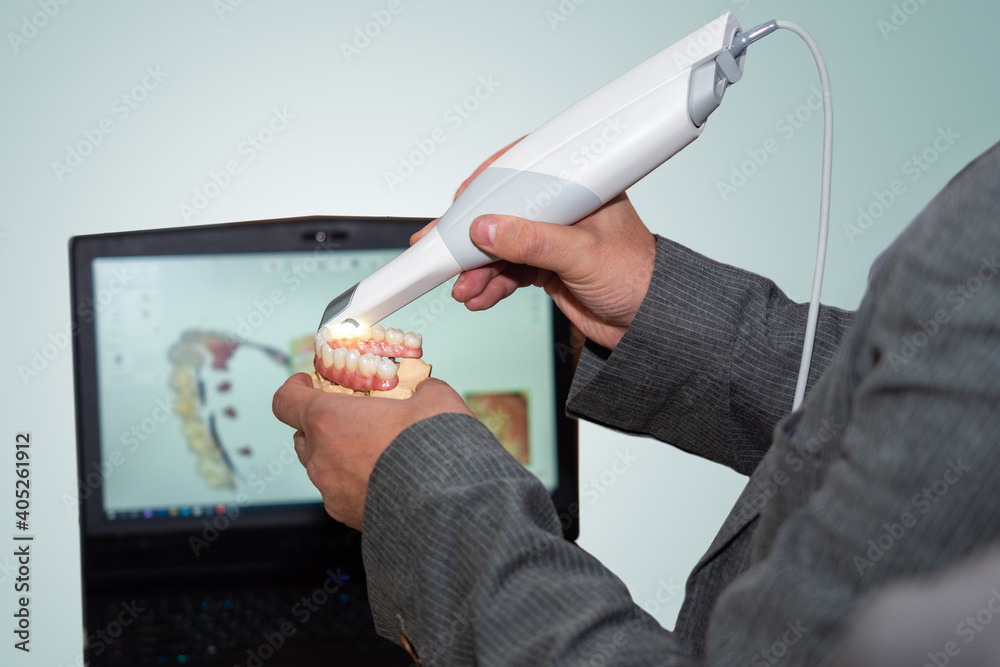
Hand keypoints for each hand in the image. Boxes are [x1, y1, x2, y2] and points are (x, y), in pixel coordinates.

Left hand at [272, 373, 471, 529]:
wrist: (448, 504)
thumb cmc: (434, 445)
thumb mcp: (436, 398)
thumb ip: (421, 389)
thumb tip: (425, 390)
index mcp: (329, 420)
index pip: (286, 400)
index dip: (294, 388)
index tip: (307, 383)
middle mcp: (321, 457)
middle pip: (303, 436)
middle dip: (323, 424)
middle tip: (353, 418)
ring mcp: (331, 491)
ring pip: (323, 467)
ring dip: (341, 455)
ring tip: (377, 452)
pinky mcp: (347, 517)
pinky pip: (343, 493)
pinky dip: (357, 483)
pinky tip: (388, 480)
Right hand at [411, 142, 655, 349]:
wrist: (649, 325)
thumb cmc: (638, 279)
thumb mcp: (583, 255)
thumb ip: (533, 241)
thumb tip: (488, 228)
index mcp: (581, 186)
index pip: (527, 169)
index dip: (490, 183)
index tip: (462, 199)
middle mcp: (563, 207)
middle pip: (505, 211)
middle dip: (474, 237)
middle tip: (443, 250)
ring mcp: (552, 238)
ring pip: (502, 246)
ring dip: (478, 269)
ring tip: (464, 289)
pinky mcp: (545, 266)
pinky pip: (507, 271)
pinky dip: (490, 285)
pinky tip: (479, 297)